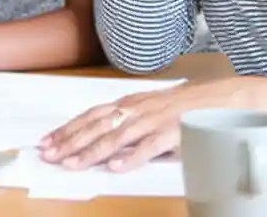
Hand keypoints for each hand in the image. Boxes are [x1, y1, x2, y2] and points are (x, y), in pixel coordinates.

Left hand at [39, 77, 259, 170]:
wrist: (220, 99)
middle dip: (69, 141)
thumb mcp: (149, 110)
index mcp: (128, 103)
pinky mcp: (172, 134)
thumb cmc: (183, 107)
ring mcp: (153, 121)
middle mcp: (136, 109)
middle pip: (96, 126)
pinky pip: (148, 147)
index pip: (90, 115)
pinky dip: (131, 158)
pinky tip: (115, 167)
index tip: (46, 141)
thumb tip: (104, 144)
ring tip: (72, 163)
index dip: (67, 128)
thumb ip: (128, 124)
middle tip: (49, 154)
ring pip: (116, 137)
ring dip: (92, 151)